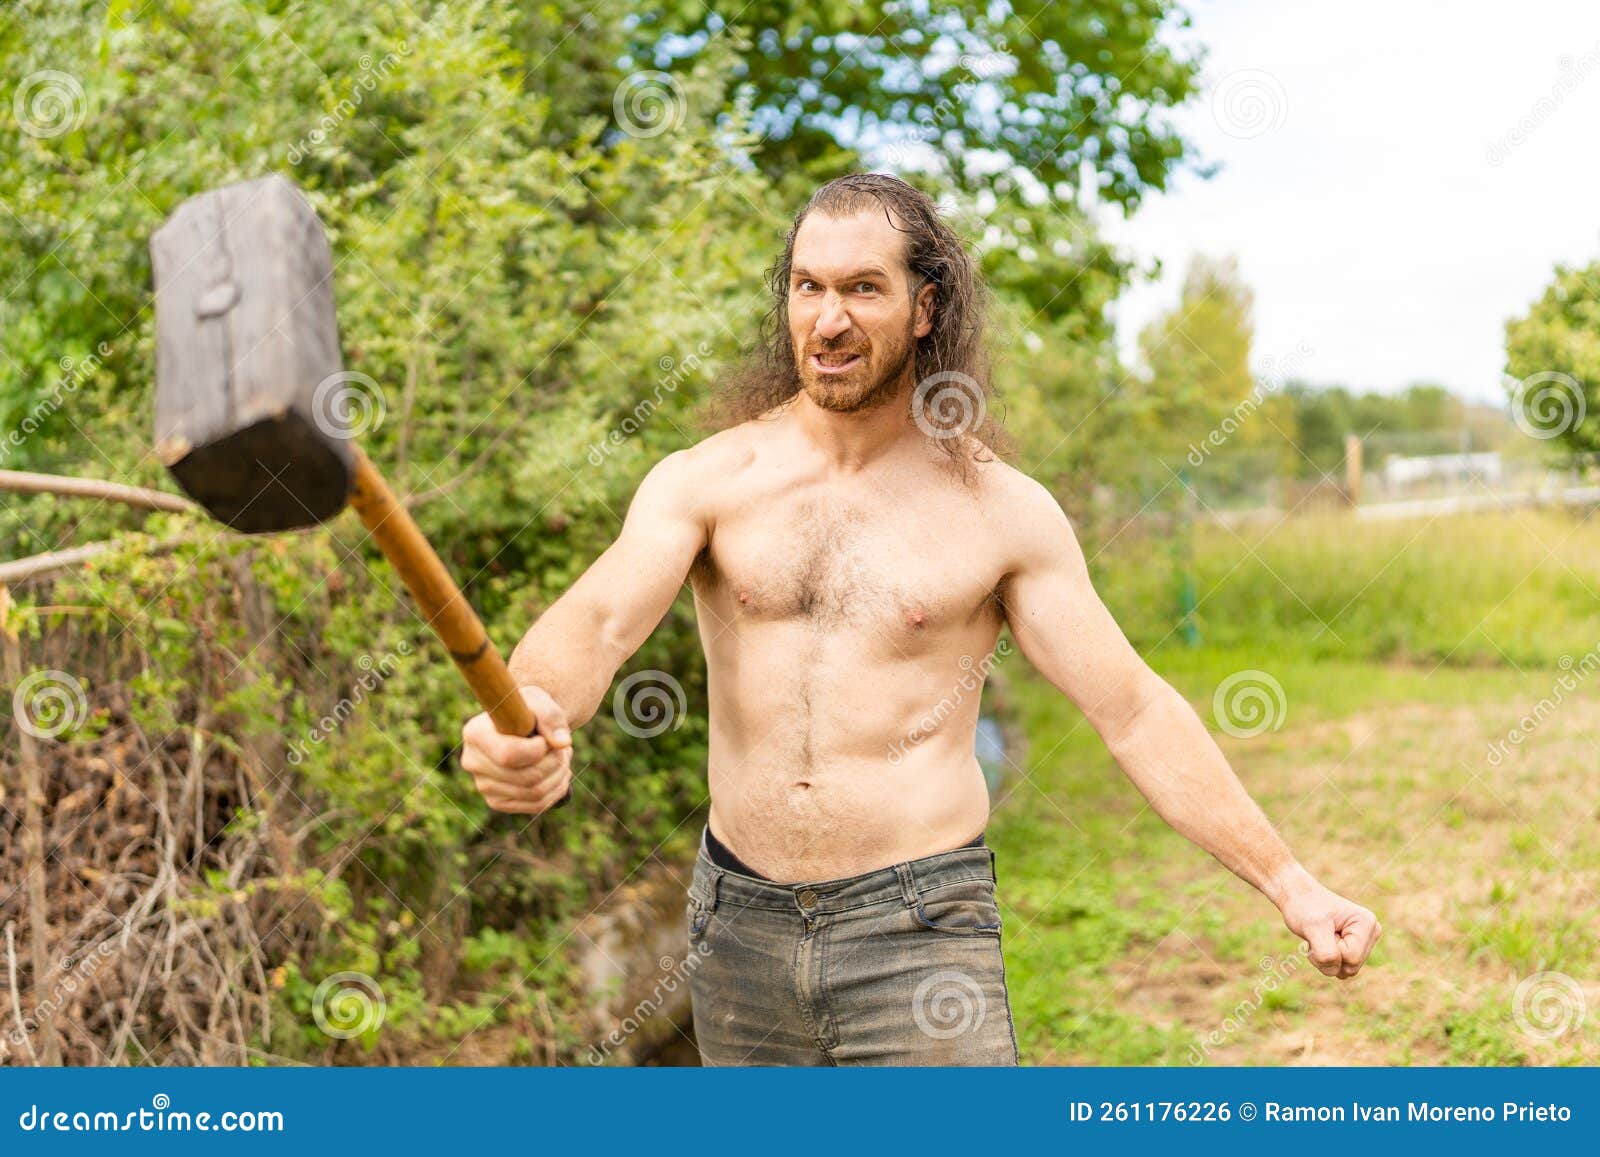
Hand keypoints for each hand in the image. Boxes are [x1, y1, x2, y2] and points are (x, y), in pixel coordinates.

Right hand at [459, 685, 573, 814]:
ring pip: (535, 793)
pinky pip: (536, 805)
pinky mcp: (498, 802)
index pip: (509, 755)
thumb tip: (562, 742)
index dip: (539, 750)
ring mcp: (484, 786)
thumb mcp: (540, 702)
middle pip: (527, 778)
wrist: (519, 727)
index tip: (545, 738)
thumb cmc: (528, 711)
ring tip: (563, 756)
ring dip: (559, 775)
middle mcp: (473, 763)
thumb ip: (551, 717)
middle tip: (564, 747)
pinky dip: (556, 789)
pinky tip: (559, 772)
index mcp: (475, 734)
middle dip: (555, 762)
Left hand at [1277, 878, 1381, 978]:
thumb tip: (1336, 969)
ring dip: (1324, 959)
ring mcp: (1364, 941)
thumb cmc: (1304, 907)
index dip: (1330, 950)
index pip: (1351, 958)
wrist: (1296, 896)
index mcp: (1367, 923)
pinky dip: (1325, 959)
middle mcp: (1371, 932)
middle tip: (1317, 935)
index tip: (1321, 930)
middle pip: (1351, 968)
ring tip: (1319, 937)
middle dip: (1327, 957)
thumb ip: (1326, 952)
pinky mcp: (1354, 947)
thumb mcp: (1312, 927)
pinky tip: (1321, 941)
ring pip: (1344, 971)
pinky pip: (1340, 969)